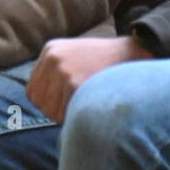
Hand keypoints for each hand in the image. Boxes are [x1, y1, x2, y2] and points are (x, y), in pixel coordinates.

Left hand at [26, 36, 153, 123]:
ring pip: (50, 110)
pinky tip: (89, 110)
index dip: (46, 103)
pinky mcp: (74, 84)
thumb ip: (57, 73)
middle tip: (75, 110)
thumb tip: (42, 103)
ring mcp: (62, 71)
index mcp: (51, 51)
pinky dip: (74, 118)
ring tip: (84, 108)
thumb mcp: (76, 56)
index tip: (62, 107)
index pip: (32, 90)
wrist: (136, 54)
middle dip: (55, 111)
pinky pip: (64, 113)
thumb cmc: (108, 63)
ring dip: (65, 116)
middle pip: (39, 101)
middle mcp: (53, 59)